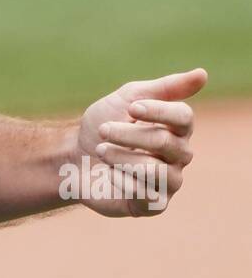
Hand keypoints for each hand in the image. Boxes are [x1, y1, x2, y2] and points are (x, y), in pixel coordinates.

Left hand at [74, 68, 206, 216]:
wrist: (73, 157)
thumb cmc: (103, 125)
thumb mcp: (129, 97)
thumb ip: (166, 87)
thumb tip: (203, 73)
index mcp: (177, 128)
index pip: (183, 117)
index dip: (157, 111)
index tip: (130, 108)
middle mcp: (180, 155)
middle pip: (164, 142)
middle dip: (127, 135)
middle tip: (103, 131)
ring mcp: (170, 181)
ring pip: (154, 170)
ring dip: (120, 157)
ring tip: (101, 151)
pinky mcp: (155, 204)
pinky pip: (143, 193)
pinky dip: (119, 179)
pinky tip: (109, 175)